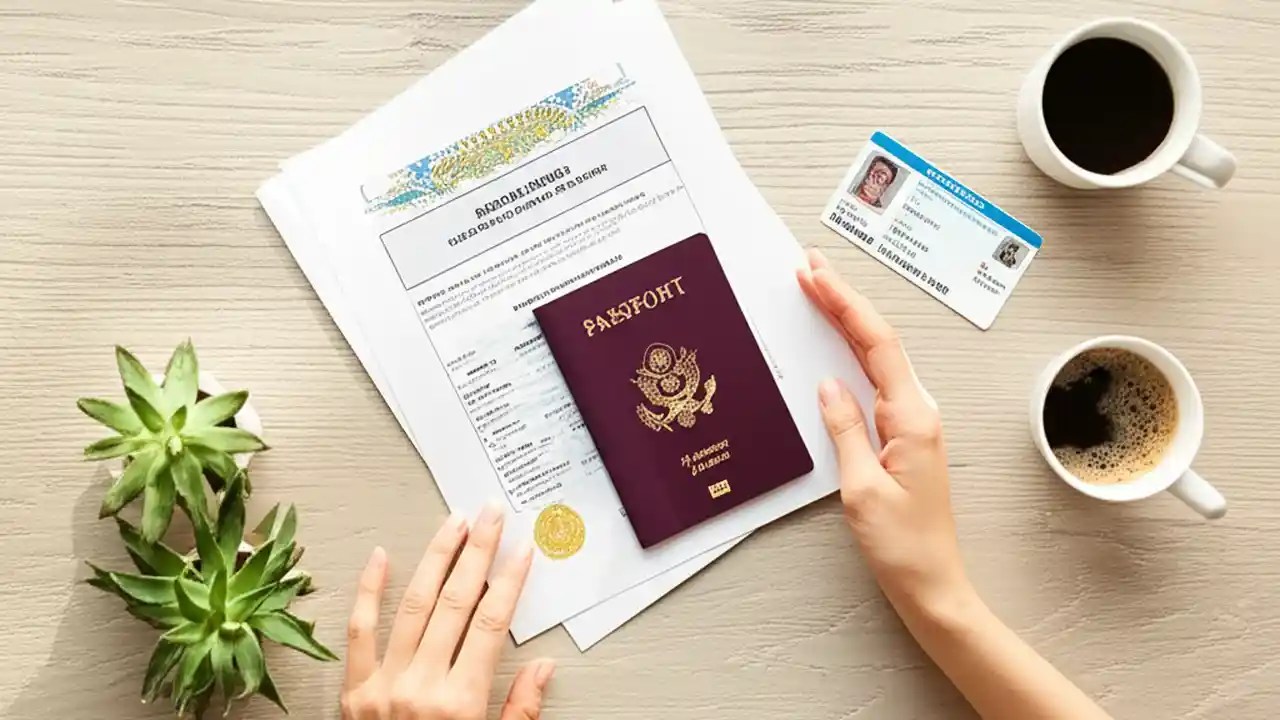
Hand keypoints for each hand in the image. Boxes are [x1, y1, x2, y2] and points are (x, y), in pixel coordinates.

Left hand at [341, 503, 554, 718]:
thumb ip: (519, 711)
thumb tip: (543, 669)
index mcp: (461, 703)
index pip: (493, 622)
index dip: (510, 580)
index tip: (522, 550)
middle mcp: (421, 686)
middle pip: (457, 601)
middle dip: (478, 551)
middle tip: (491, 514)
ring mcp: (383, 685)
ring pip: (413, 603)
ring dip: (436, 557)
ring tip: (453, 523)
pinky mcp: (353, 691)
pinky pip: (359, 631)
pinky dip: (369, 591)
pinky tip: (381, 557)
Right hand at [797, 249, 970, 613]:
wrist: (932, 583)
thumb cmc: (902, 545)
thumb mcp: (861, 489)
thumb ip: (845, 429)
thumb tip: (828, 384)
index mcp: (912, 418)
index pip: (875, 344)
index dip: (843, 303)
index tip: (814, 274)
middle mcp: (918, 412)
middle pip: (877, 340)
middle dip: (842, 299)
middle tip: (808, 266)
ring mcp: (912, 422)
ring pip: (877, 356)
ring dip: (847, 320)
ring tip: (817, 290)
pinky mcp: (903, 436)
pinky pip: (876, 380)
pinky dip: (853, 352)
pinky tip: (836, 343)